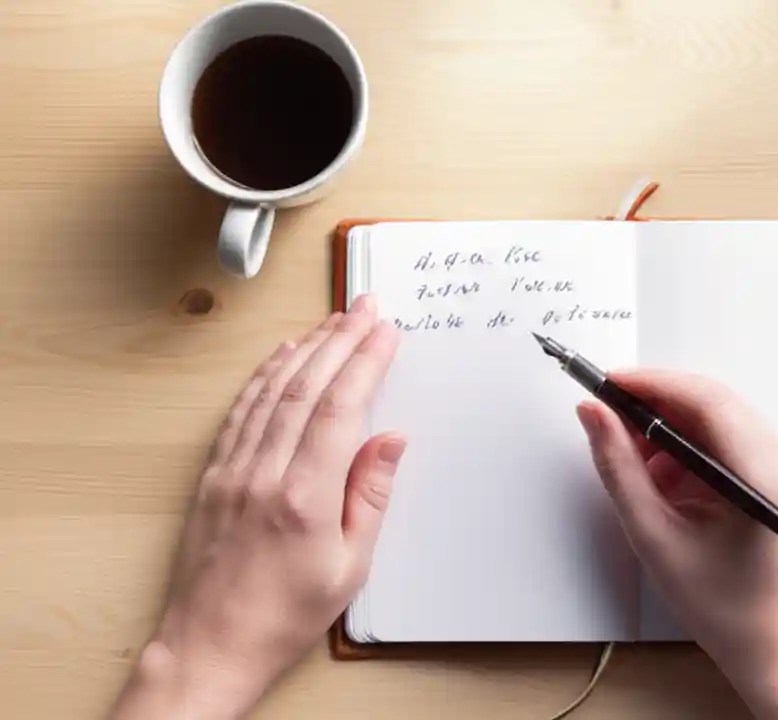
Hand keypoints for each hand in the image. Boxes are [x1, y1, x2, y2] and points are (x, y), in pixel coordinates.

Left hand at [112, 295, 401, 719]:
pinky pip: (241, 411)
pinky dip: (264, 376)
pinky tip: (282, 357)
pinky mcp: (213, 476)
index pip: (338, 408)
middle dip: (340, 339)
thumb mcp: (350, 567)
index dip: (364, 362)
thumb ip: (370, 495)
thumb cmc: (285, 616)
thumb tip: (391, 439)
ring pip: (270, 391)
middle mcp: (263, 473)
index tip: (385, 331)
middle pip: (305, 387)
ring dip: (305, 348)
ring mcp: (232, 471)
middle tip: (365, 307)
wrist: (211, 647)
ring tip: (332, 320)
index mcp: (304, 496)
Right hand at [576, 370, 777, 719]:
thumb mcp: (657, 539)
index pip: (706, 401)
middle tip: (605, 414)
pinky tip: (661, 476)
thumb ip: (620, 470)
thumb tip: (592, 415)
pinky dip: (689, 449)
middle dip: (655, 403)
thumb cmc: (725, 608)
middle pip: (713, 403)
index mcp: (766, 475)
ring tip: (631, 458)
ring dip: (671, 428)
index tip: (605, 383)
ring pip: (718, 419)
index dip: (651, 384)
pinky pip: (729, 441)